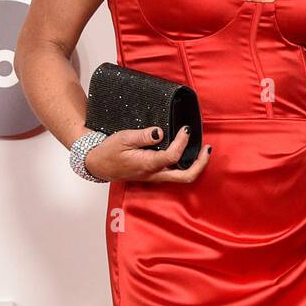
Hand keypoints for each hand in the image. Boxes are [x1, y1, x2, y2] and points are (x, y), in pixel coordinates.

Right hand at [84, 125, 210, 183]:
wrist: (97, 164)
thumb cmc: (108, 151)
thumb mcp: (124, 138)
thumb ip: (144, 136)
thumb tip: (160, 132)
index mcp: (147, 165)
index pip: (173, 157)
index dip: (182, 142)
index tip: (185, 128)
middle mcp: (154, 174)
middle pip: (186, 176)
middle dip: (200, 163)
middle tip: (207, 148)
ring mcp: (155, 176)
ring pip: (182, 177)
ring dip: (195, 165)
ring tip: (202, 149)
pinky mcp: (154, 174)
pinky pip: (175, 173)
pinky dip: (186, 164)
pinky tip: (187, 152)